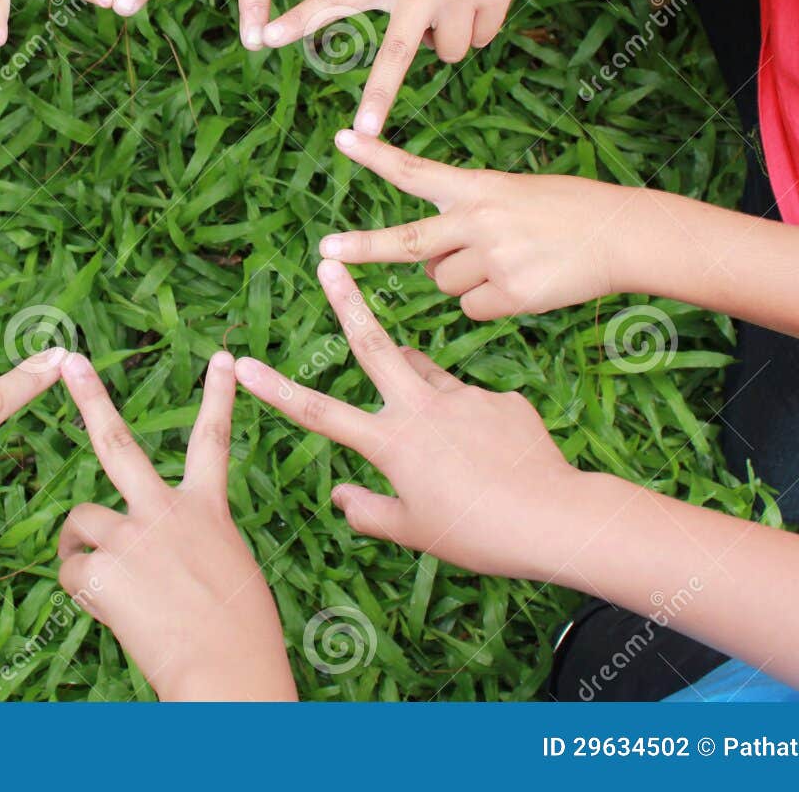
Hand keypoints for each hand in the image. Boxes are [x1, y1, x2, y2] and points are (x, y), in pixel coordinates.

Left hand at [55, 351, 296, 700]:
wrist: (228, 673)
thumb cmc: (238, 636)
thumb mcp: (228, 571)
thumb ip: (189, 544)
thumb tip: (150, 551)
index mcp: (207, 510)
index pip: (214, 440)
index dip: (219, 396)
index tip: (224, 359)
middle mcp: (166, 511)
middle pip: (118, 442)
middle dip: (92, 397)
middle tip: (71, 361)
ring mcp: (131, 537)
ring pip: (80, 523)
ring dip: (83, 548)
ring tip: (112, 585)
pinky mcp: (102, 569)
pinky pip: (72, 571)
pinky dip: (83, 591)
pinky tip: (112, 611)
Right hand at [235, 260, 590, 581]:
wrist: (555, 519)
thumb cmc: (478, 534)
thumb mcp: (414, 531)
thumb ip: (369, 511)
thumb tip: (341, 498)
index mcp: (393, 444)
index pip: (320, 413)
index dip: (275, 389)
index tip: (243, 364)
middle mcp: (423, 410)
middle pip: (375, 344)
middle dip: (347, 301)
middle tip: (327, 264)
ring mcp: (465, 398)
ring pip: (426, 373)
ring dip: (414, 379)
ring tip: (433, 424)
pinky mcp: (502, 399)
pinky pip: (475, 402)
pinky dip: (471, 421)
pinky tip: (493, 456)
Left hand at [321, 130, 644, 318]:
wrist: (621, 234)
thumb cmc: (566, 212)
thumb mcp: (512, 197)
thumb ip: (466, 223)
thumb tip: (431, 268)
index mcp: (478, 187)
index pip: (417, 170)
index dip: (376, 156)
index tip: (342, 137)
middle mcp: (479, 221)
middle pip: (406, 242)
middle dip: (362, 247)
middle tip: (326, 250)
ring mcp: (494, 258)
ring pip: (443, 283)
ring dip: (462, 280)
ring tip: (508, 262)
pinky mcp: (511, 294)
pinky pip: (472, 309)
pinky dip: (489, 304)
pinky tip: (522, 285)